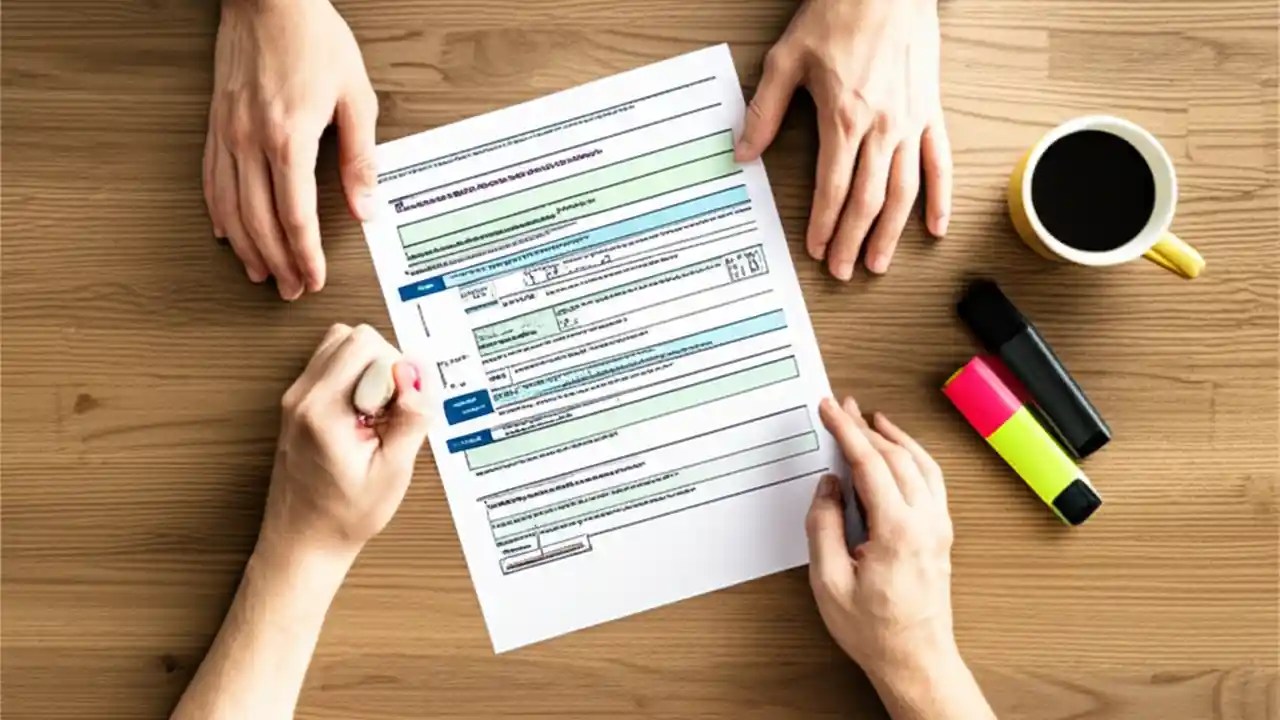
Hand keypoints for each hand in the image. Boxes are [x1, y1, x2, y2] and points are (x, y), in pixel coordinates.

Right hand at [204, 0, 378, 299]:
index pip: (295, 215)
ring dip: (246, 247)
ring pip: (230, 207)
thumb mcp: (355, 97)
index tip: (315, 279)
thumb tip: (366, 207)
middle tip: (292, 288)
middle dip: (278, 261)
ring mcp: (227, 133)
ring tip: (261, 273)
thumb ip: (360, 158)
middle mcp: (251, 140)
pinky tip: (226, 232)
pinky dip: (218, 212)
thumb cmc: (314, 39)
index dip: (305, 254)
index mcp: (289, 137)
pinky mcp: (215, 123)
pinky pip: (210, 179)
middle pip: (260, 220)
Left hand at [262, 324, 430, 563]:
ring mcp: (295, 398)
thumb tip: (415, 372)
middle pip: (353, 337)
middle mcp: (302, 396)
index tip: (398, 409)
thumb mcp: (393, 471)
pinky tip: (363, 417)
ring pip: (340, 345)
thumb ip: (410, 417)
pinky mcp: (297, 404)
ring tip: (377, 413)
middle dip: (384, 364)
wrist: (303, 542)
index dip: (395, 371)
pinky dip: (354, 379)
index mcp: (323, 409)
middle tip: (390, 410)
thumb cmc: (344, 515)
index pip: (366, 345)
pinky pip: (330, 366)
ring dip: (368, 369)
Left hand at [737, 0, 951, 278]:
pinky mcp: (931, 111)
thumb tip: (744, 151)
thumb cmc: (838, 13)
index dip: (825, 226)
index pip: (833, 188)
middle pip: (869, 200)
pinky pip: (940, 162)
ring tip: (880, 262)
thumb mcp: (786, 59)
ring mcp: (912, 121)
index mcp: (844, 118)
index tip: (818, 249)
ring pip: (905, 192)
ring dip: (892, 232)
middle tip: (845, 270)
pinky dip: (941, 198)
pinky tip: (936, 227)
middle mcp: (883, 127)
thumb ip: (764, 111)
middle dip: (854, 240)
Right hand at [807, 396, 956, 683]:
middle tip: (842, 408)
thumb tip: (827, 488)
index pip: (870, 463)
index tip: (831, 409)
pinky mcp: (941, 535)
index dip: (847, 431)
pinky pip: (932, 482)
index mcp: (898, 530)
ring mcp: (939, 528)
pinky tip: (900, 455)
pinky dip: (914, 457)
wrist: (916, 660)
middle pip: (897, 456)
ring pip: (922, 464)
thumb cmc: (876, 630)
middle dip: (866, 427)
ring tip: (872, 420)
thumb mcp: (830, 581)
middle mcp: (925, 522)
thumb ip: (824, 527)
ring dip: (895, 437)